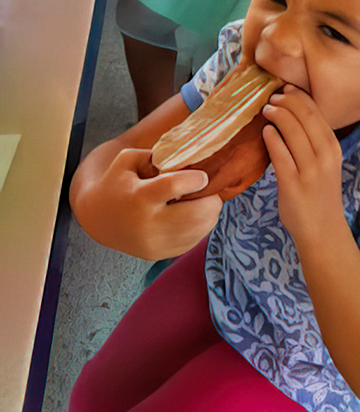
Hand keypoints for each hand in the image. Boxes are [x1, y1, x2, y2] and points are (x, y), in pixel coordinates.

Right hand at [76, 147, 222, 259]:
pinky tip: (192, 215)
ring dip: (208, 214)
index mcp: (139, 196)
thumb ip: (156, 156)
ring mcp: (154, 244)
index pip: (175, 186)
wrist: (96, 218)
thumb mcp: (128, 160)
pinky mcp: (159, 255)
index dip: (195, 179)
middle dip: (211, 200)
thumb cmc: (116, 182)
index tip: (202, 175)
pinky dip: (200, 228)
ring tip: (200, 201)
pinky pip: (192, 242)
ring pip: (199, 231)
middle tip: (209, 190)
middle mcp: (147, 225)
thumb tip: (187, 161)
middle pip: (195, 215)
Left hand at [262, 86, 344, 247]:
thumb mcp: (326, 164)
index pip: (316, 112)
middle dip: (287, 100)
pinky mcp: (293, 184)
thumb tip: (292, 115)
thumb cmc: (320, 195)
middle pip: (304, 116)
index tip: (286, 88)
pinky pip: (280, 153)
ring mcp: (310, 170)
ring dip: (277, 114)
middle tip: (272, 97)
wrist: (322, 231)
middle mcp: (325, 156)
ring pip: (292, 130)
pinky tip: (265, 132)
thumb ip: (314, 142)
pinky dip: (271, 138)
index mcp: (333, 148)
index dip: (299, 96)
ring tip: (267, 110)